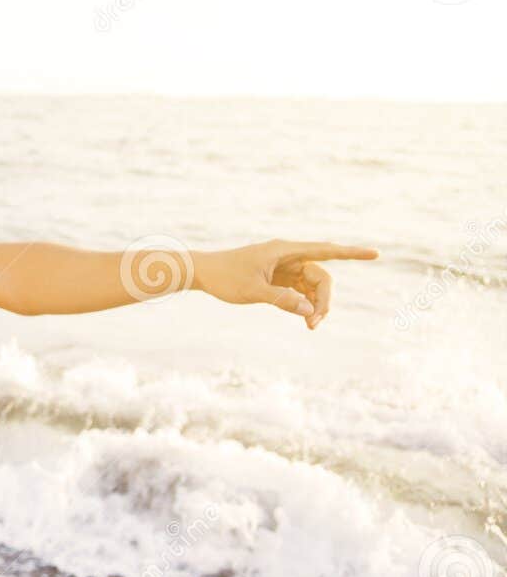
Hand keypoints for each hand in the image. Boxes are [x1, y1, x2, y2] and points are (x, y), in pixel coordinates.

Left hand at [194, 240, 378, 328]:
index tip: (375, 254)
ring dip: (316, 306)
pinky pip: (302, 292)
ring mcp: (284, 268)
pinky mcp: (279, 279)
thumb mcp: (253, 291)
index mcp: (284, 250)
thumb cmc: (224, 277)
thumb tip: (311, 311)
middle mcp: (288, 256)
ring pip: (313, 287)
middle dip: (325, 300)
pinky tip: (305, 319)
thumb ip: (282, 300)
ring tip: (310, 326)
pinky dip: (306, 305)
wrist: (201, 273)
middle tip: (315, 324)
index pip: (325, 250)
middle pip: (321, 277)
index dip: (351, 253)